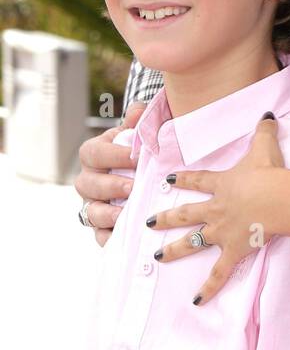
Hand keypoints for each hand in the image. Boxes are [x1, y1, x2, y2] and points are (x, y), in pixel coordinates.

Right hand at [74, 100, 145, 247]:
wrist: (143, 170)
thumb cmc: (139, 147)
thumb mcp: (139, 130)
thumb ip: (139, 118)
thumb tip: (138, 111)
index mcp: (94, 153)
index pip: (94, 153)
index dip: (113, 155)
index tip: (137, 157)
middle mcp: (88, 180)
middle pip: (86, 184)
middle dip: (109, 186)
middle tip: (132, 187)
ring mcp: (93, 204)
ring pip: (89, 212)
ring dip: (107, 214)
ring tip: (125, 214)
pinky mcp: (101, 226)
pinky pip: (99, 236)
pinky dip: (109, 238)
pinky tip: (124, 238)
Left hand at [145, 114, 284, 305]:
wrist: (274, 197)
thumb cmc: (269, 172)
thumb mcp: (265, 146)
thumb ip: (263, 130)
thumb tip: (267, 114)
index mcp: (222, 184)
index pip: (197, 181)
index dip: (182, 181)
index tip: (167, 181)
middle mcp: (216, 209)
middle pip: (186, 214)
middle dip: (166, 218)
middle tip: (149, 222)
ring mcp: (222, 231)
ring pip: (193, 242)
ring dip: (175, 250)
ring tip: (158, 257)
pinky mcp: (234, 250)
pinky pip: (219, 273)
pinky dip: (209, 288)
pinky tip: (197, 300)